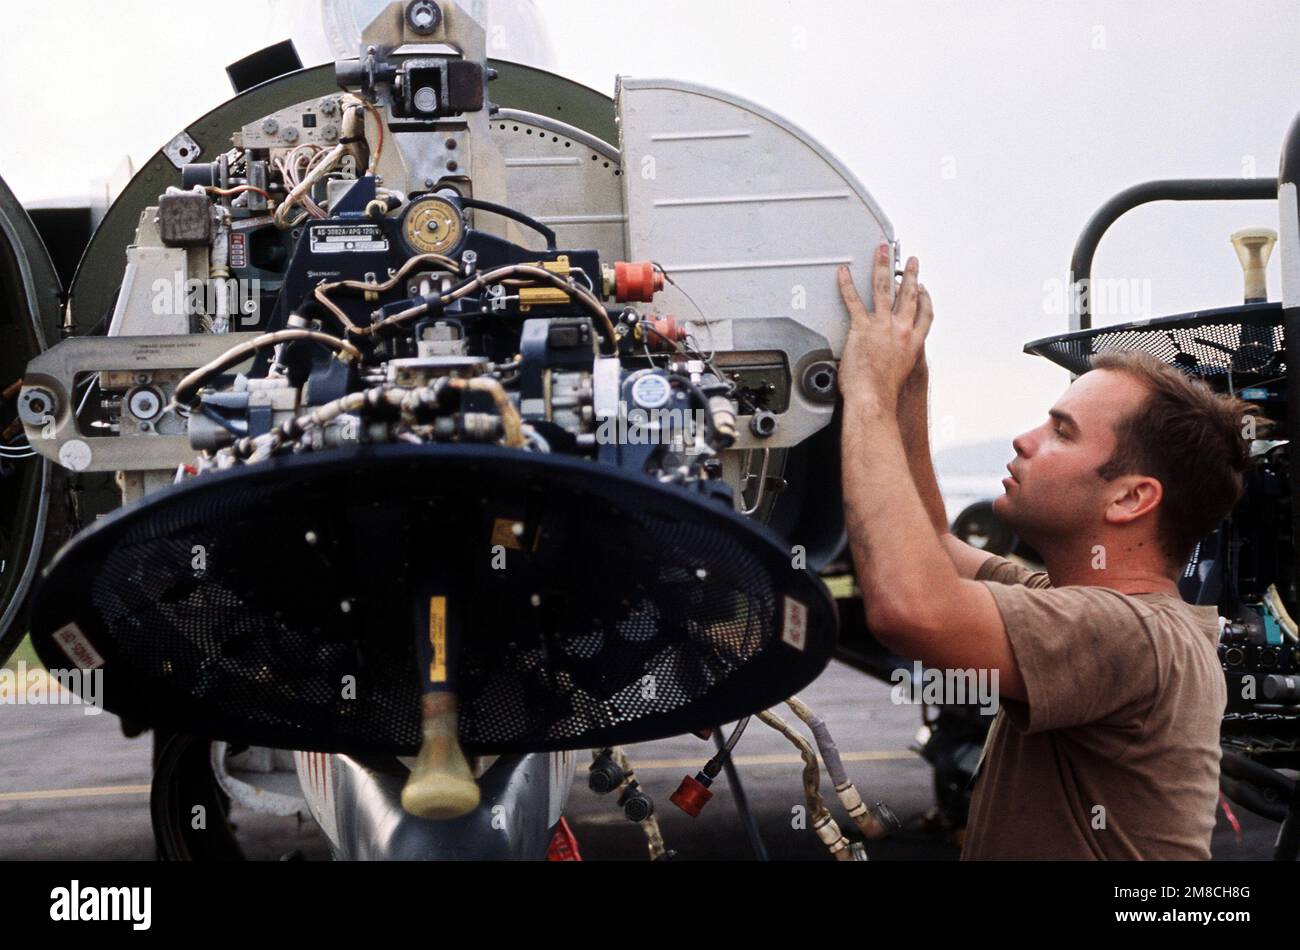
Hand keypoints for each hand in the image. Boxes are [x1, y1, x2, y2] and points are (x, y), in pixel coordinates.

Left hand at [837, 244, 933, 413]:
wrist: (874, 398)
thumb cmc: (884, 393)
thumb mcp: (901, 375)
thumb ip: (899, 361)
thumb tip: (893, 362)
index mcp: (913, 343)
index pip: (925, 315)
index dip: (925, 299)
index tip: (924, 289)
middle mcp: (901, 330)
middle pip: (909, 295)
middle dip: (910, 275)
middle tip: (912, 262)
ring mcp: (882, 327)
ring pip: (884, 289)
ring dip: (883, 266)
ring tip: (882, 252)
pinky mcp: (862, 328)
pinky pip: (853, 300)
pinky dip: (847, 285)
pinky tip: (844, 273)